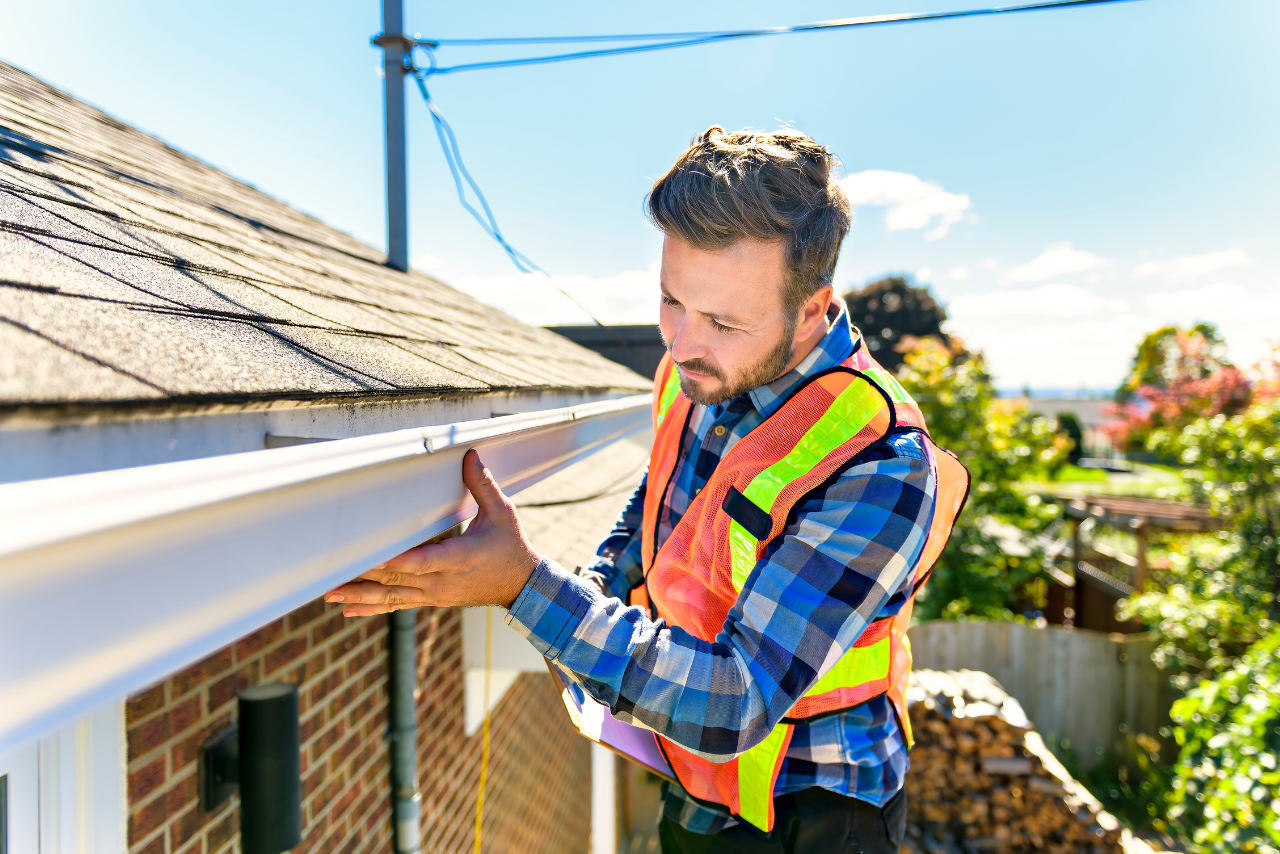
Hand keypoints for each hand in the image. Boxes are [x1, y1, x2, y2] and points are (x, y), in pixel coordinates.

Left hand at [324, 449, 540, 615]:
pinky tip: (349, 611)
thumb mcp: (503, 513)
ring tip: (330, 594)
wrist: (522, 587)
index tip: (369, 558)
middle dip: (364, 575)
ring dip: (360, 596)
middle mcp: (443, 581)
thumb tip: (469, 455)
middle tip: (332, 572)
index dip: (393, 561)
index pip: (420, 561)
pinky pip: (398, 605)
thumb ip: (482, 485)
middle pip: (397, 578)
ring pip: (392, 596)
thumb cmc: (512, 547)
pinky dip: (373, 608)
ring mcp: (435, 594)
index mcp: (459, 558)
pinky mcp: (432, 600)